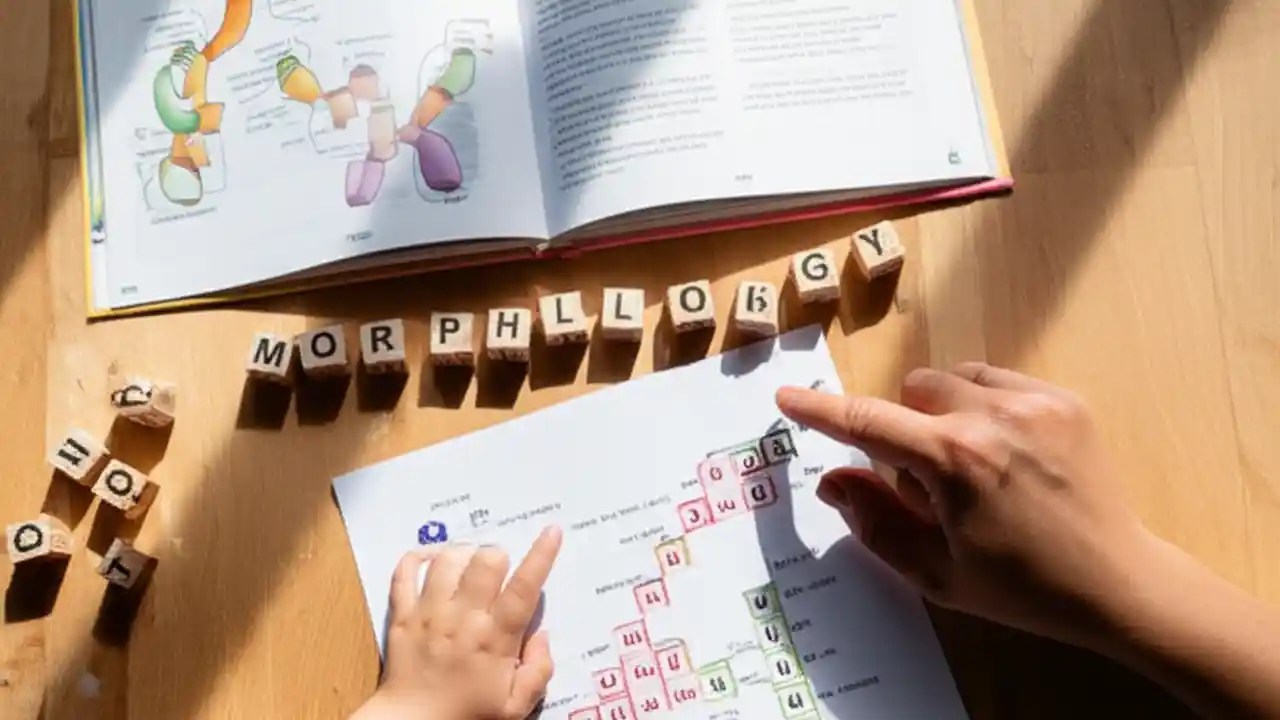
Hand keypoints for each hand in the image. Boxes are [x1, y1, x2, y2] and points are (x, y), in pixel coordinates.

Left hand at [353, 527, 562, 719]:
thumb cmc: (468, 715)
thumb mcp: (516, 707)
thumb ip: (538, 671)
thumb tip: (542, 635)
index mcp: (495, 639)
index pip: (523, 587)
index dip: (541, 555)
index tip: (552, 531)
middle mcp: (463, 619)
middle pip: (485, 562)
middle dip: (499, 556)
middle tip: (500, 570)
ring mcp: (429, 613)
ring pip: (448, 560)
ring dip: (463, 554)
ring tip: (469, 565)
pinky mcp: (402, 615)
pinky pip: (404, 573)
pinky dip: (417, 558)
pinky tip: (432, 560)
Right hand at [776, 364, 1154, 649]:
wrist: (1117, 583)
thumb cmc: (1019, 587)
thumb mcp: (934, 572)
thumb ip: (874, 522)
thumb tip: (833, 478)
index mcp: (955, 463)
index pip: (868, 424)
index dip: (822, 410)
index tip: (788, 396)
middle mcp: (993, 418)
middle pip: (913, 391)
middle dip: (908, 428)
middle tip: (933, 484)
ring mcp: (1035, 403)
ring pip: (954, 379)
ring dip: (945, 412)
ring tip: (973, 465)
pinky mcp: (1064, 400)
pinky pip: (997, 380)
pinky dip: (984, 407)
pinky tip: (1006, 453)